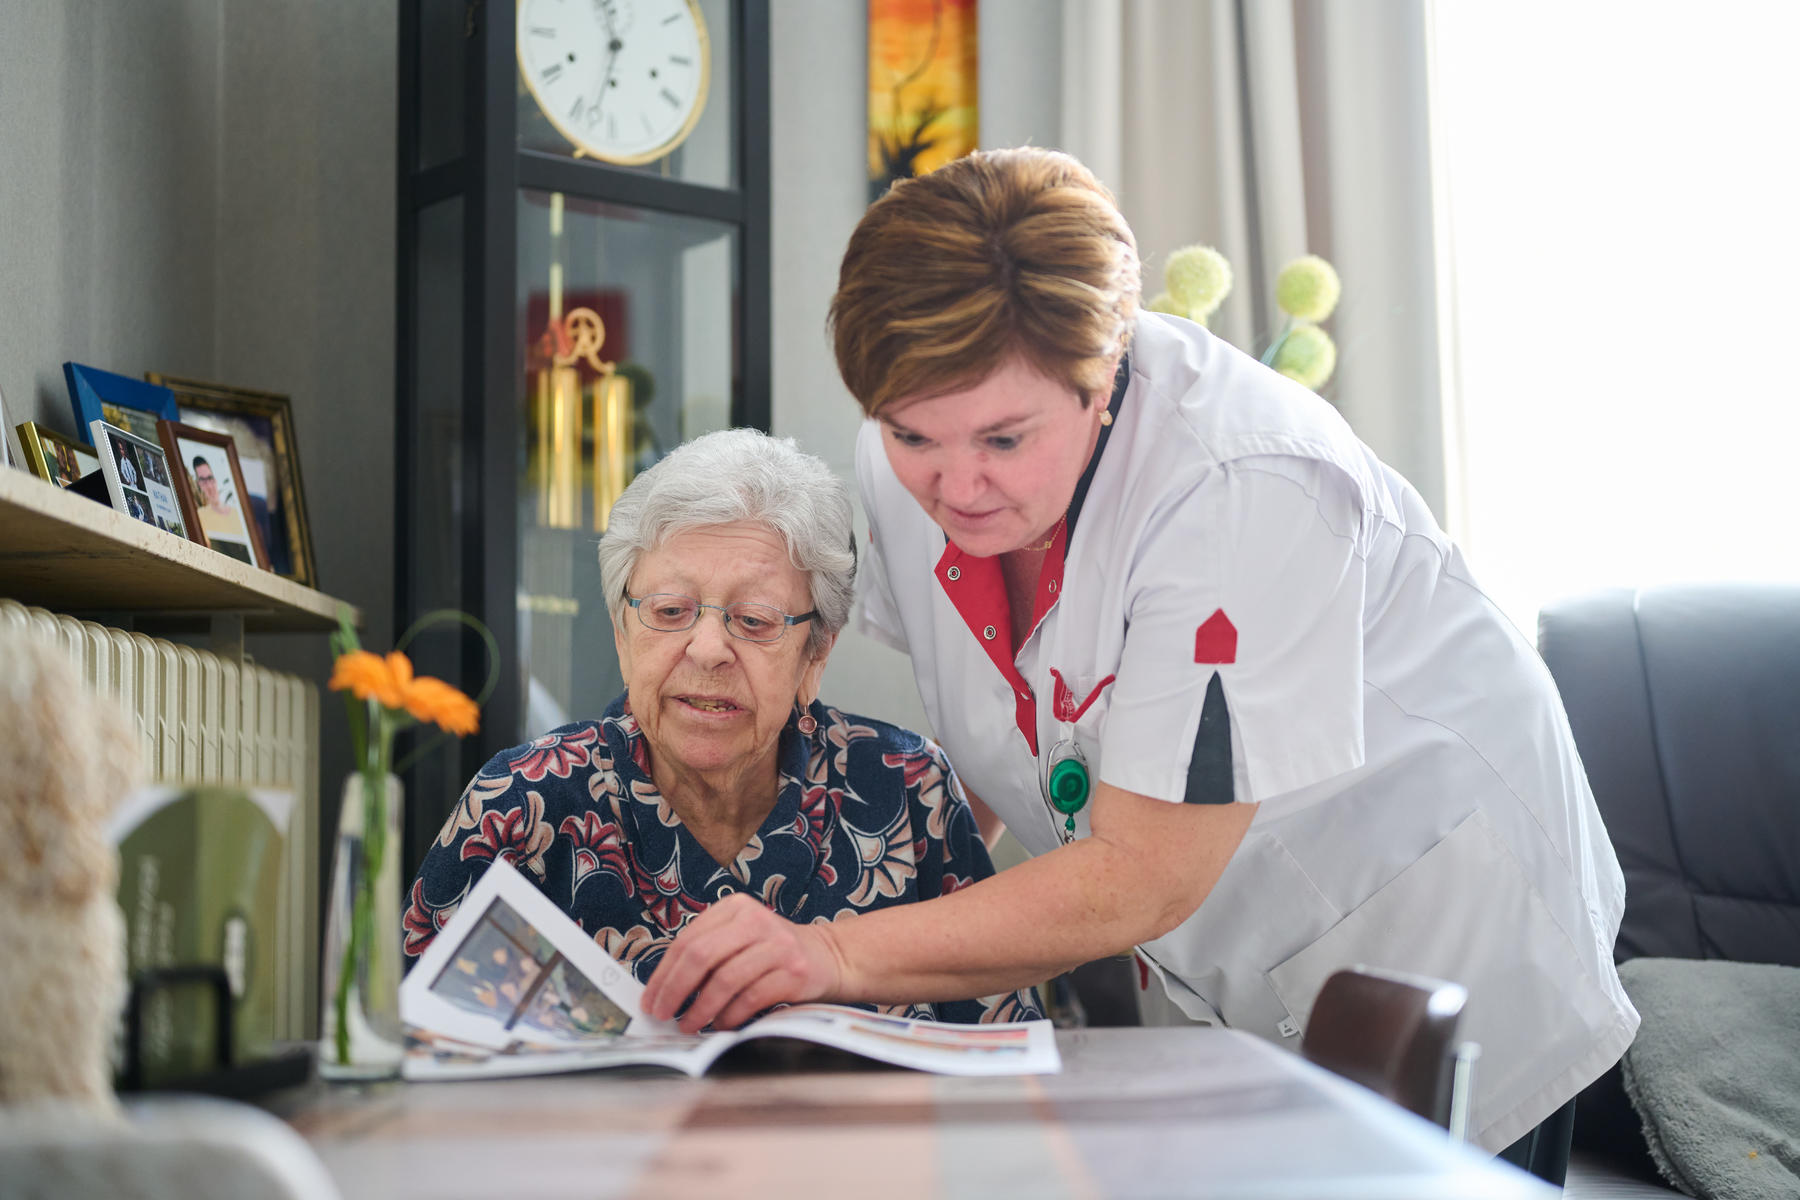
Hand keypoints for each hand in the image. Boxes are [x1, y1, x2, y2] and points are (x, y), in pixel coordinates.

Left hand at [641, 894, 845, 1031]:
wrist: (829, 957)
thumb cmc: (772, 954)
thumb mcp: (740, 939)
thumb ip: (707, 953)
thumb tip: (663, 991)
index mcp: (734, 908)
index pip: (687, 940)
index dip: (663, 974)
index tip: (651, 1000)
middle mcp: (755, 920)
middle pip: (701, 956)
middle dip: (675, 991)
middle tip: (663, 1015)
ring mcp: (778, 944)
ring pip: (725, 980)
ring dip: (701, 1009)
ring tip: (689, 1025)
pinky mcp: (794, 970)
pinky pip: (751, 998)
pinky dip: (730, 1016)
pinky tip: (721, 1025)